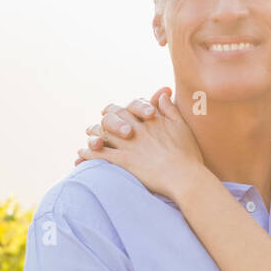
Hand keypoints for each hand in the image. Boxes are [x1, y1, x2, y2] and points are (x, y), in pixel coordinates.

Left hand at [75, 89, 205, 199]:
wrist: (185, 177)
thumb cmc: (188, 155)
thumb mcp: (182, 126)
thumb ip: (170, 109)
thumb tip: (162, 93)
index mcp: (151, 120)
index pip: (130, 107)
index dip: (120, 109)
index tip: (113, 110)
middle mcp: (138, 129)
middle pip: (114, 116)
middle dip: (104, 118)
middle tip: (97, 123)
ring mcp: (129, 145)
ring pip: (104, 133)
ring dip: (93, 134)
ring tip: (89, 139)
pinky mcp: (124, 161)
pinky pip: (100, 154)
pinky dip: (89, 153)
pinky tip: (82, 154)